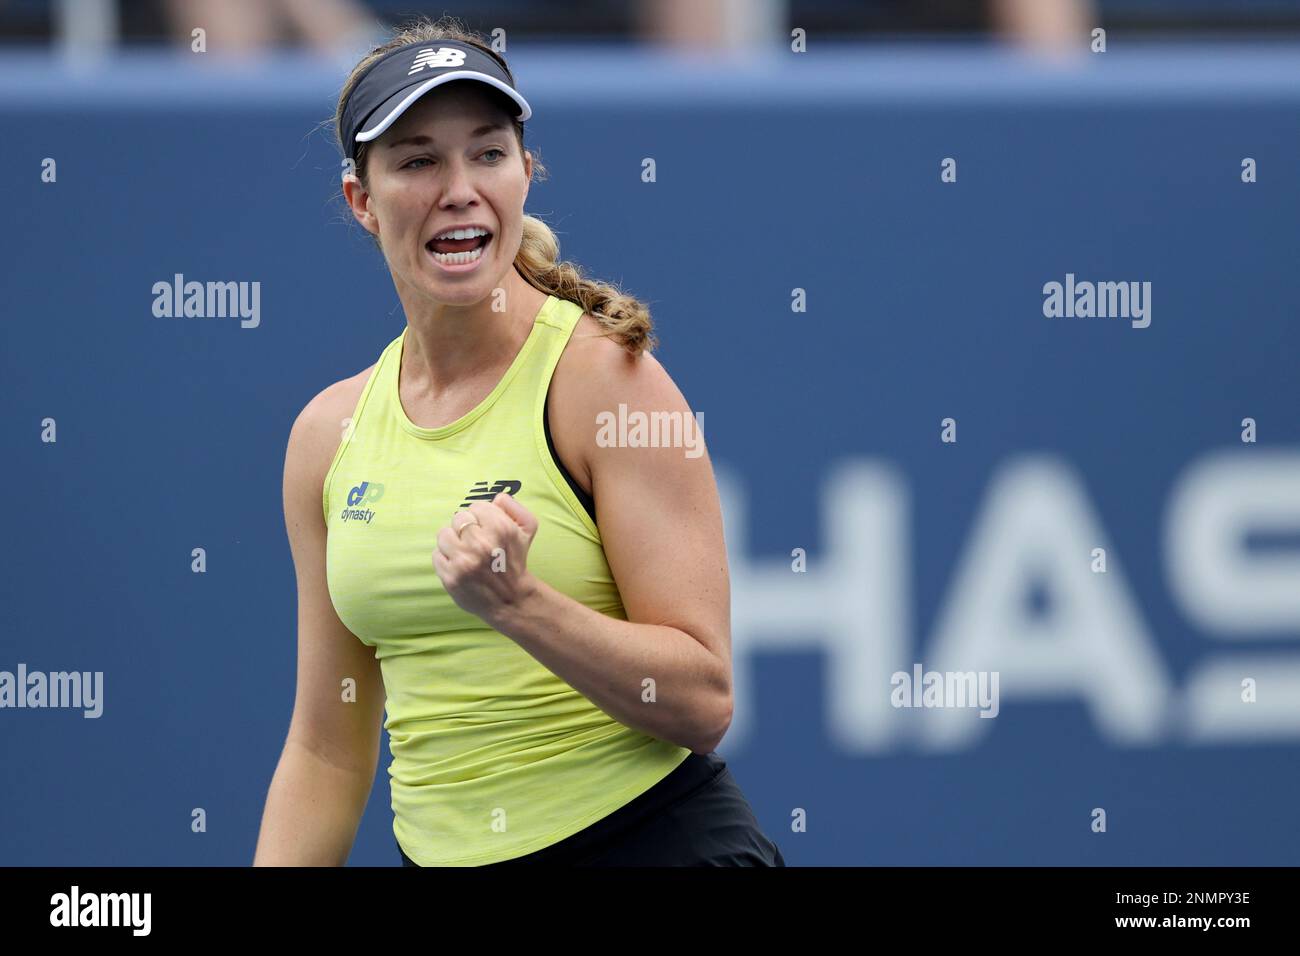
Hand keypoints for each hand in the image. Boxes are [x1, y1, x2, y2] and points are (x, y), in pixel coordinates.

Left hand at [433, 492, 538, 626]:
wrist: (511, 598)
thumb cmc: (516, 561)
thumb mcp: (527, 529)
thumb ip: (513, 506)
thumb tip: (495, 498)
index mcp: (500, 528)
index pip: (476, 506)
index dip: (481, 517)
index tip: (486, 529)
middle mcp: (480, 544)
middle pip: (458, 518)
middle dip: (466, 528)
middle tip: (475, 541)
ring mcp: (463, 562)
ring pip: (444, 534)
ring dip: (452, 541)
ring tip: (464, 551)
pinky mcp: (450, 577)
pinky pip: (437, 555)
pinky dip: (445, 558)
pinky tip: (458, 565)